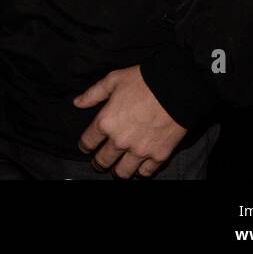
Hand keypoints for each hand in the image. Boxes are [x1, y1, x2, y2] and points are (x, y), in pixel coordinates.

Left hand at [73, 65, 187, 178]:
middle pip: (102, 161)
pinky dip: (140, 172)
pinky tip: (138, 168)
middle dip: (98, 163)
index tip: (86, 147)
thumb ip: (93, 94)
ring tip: (117, 169)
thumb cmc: (142, 82)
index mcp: (106, 122)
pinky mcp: (158, 156)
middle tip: (99, 162)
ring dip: (117, 171)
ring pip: (122, 172)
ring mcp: (139, 151)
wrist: (175, 88)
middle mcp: (120, 140)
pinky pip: (145, 173)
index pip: (88, 142)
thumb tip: (77, 103)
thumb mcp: (113, 80)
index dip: (84, 146)